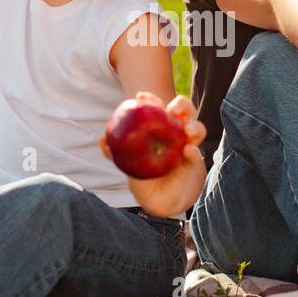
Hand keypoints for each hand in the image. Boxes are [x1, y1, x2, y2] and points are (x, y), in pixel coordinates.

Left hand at [99, 92, 206, 214]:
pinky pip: (195, 154)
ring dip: (194, 127)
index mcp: (159, 127)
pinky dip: (193, 152)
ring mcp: (186, 145)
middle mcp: (175, 132)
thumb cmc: (141, 176)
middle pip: (184, 111)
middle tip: (174, 109)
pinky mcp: (192, 161)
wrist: (155, 199)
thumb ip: (115, 152)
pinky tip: (188, 151)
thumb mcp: (126, 164)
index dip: (151, 99)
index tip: (141, 97)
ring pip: (197, 129)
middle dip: (182, 105)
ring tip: (187, 130)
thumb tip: (101, 140)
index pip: (157, 108)